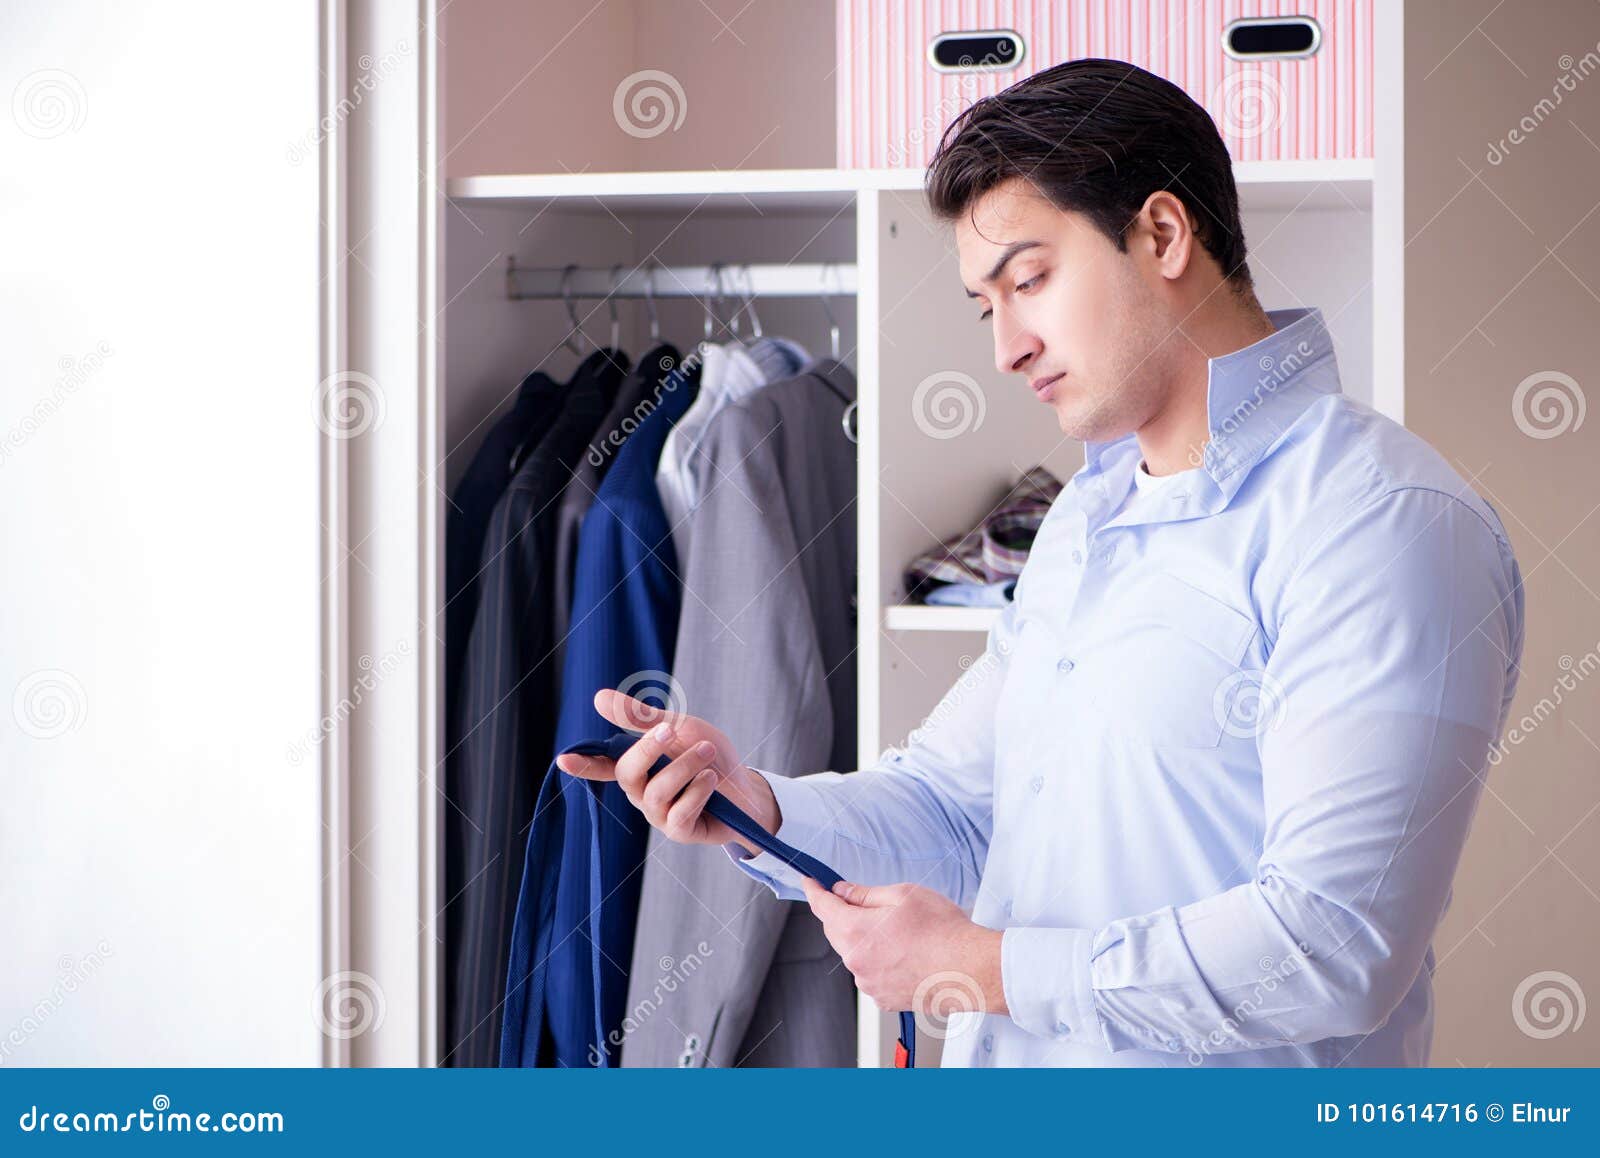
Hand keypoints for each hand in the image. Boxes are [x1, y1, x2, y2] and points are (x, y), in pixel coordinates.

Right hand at [556, 689, 779, 851]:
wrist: (747, 789)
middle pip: (628, 773)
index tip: (564, 759)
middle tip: (670, 730)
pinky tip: (711, 780)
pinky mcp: (679, 831)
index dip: (584, 763)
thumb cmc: (710, 757)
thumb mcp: (680, 728)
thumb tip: (597, 698)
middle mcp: (642, 792)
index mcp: (639, 766)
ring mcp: (659, 814)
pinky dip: (698, 791)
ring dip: (686, 766)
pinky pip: (679, 813)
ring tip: (709, 752)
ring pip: (658, 791)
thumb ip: (642, 717)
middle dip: (646, 749)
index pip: (604, 764)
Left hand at [799, 878, 1007, 1018]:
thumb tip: (843, 892)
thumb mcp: (903, 895)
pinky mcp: (885, 999)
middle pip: (835, 932)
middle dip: (842, 914)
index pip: (822, 907)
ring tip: (899, 931)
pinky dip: (878, 961)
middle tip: (864, 901)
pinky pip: (870, 973)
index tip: (811, 882)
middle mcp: (856, 962)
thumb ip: (865, 894)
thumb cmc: (943, 931)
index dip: (814, 891)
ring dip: (863, 939)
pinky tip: (904, 953)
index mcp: (855, 932)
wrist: (970, 969)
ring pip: (854, 954)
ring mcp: (870, 984)